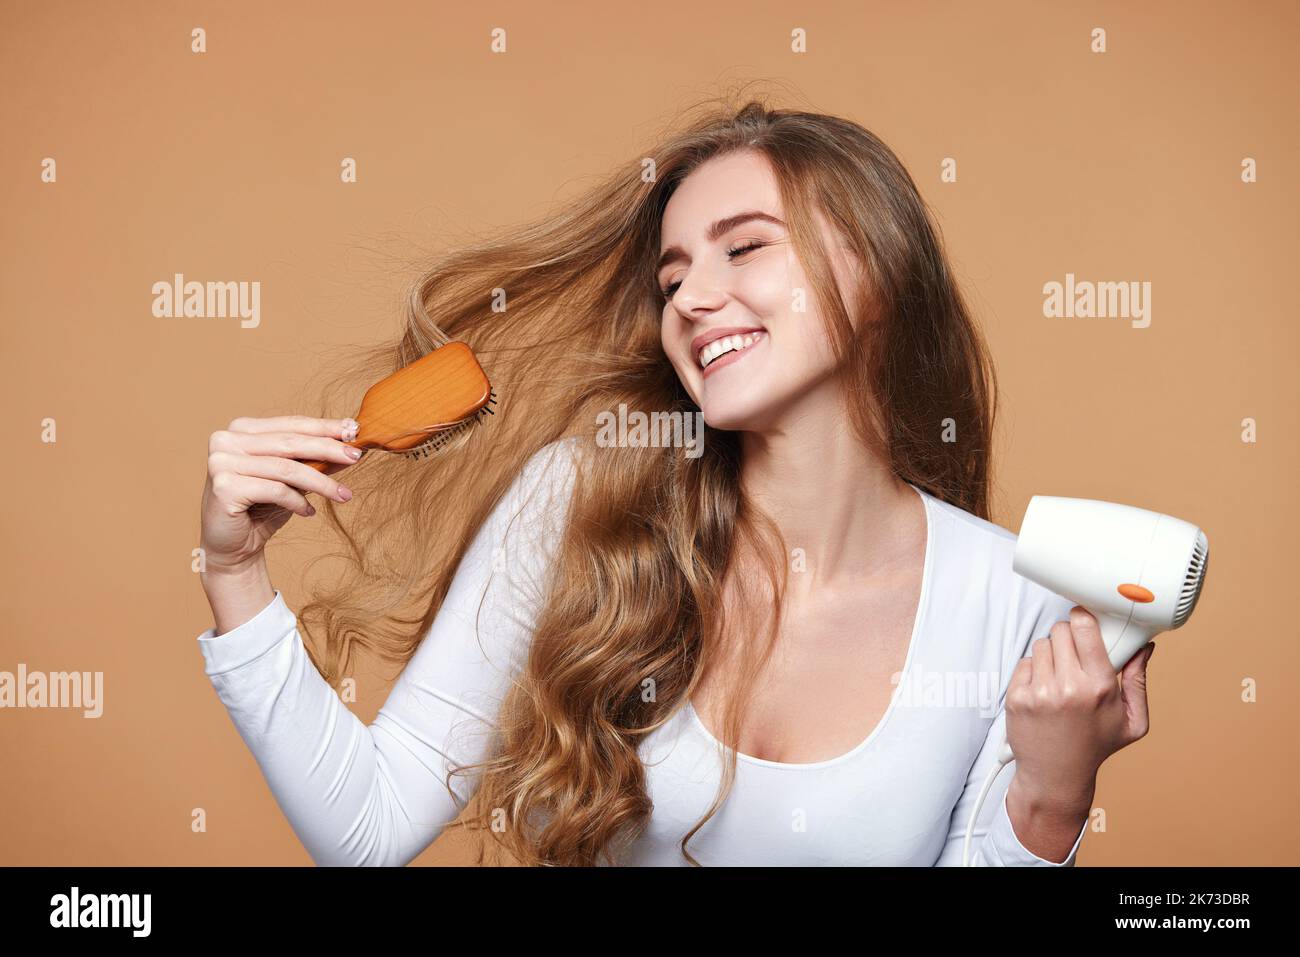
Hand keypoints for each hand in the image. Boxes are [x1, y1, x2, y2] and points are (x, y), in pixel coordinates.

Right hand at [200, 415, 360, 574]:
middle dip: (328, 448)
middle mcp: (226, 441)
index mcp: (240, 430)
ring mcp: (222, 462)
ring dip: (322, 482)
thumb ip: (313, 460)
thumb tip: (350, 446)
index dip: (324, 427)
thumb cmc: (261, 508)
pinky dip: (298, 502)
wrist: (232, 547)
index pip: (290, 424)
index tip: (354, 430)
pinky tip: (309, 512)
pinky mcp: (224, 487)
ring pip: (286, 468)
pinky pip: (275, 490)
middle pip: (290, 443)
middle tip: (357, 456)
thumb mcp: (292, 480)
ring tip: (345, 495)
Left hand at [1005, 606, 1155, 798]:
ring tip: (1059, 677)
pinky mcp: (1017, 697)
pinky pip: (1024, 662)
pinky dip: (1032, 671)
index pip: (1085, 629)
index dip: (1083, 618)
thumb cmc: (1094, 746)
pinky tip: (1044, 690)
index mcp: (1100, 687)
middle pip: (1061, 631)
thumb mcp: (1132, 721)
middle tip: (1073, 655)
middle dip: (1068, 638)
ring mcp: (1040, 692)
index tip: (1084, 618)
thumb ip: (1139, 681)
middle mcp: (1069, 687)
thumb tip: (1144, 647)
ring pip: (1041, 644)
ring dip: (1050, 654)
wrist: (1056, 776)